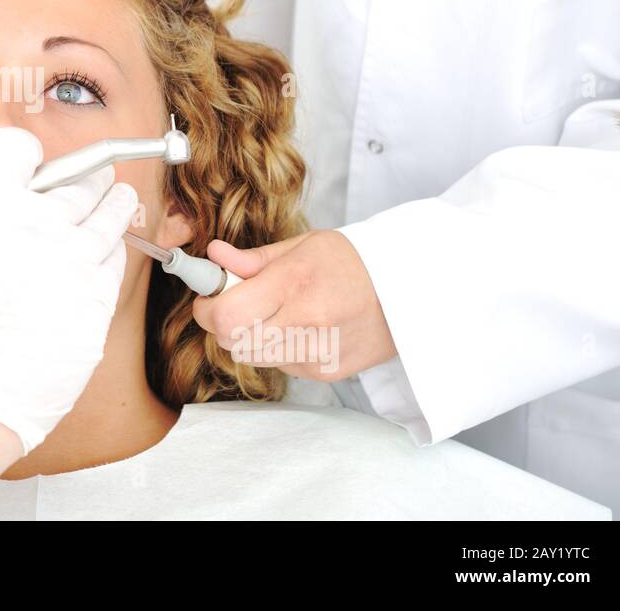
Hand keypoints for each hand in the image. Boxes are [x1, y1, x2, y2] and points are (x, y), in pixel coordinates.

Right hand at [0, 127, 139, 454]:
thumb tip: (33, 187)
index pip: (18, 145)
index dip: (29, 154)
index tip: (38, 164)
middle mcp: (32, 225)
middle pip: (79, 175)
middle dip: (88, 177)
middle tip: (92, 181)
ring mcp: (71, 258)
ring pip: (111, 209)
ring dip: (113, 202)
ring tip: (114, 198)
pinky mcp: (98, 293)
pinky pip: (116, 254)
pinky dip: (108, 251)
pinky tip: (94, 260)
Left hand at [192, 229, 395, 380]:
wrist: (412, 292)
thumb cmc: (353, 262)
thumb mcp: (303, 246)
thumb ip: (253, 258)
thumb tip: (213, 256)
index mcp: (295, 282)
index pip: (226, 315)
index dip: (207, 308)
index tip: (211, 296)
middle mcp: (306, 321)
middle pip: (233, 343)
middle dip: (225, 324)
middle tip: (238, 304)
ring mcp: (318, 353)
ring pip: (253, 357)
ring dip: (251, 338)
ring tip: (277, 313)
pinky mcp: (327, 372)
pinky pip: (281, 366)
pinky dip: (279, 349)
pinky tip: (303, 328)